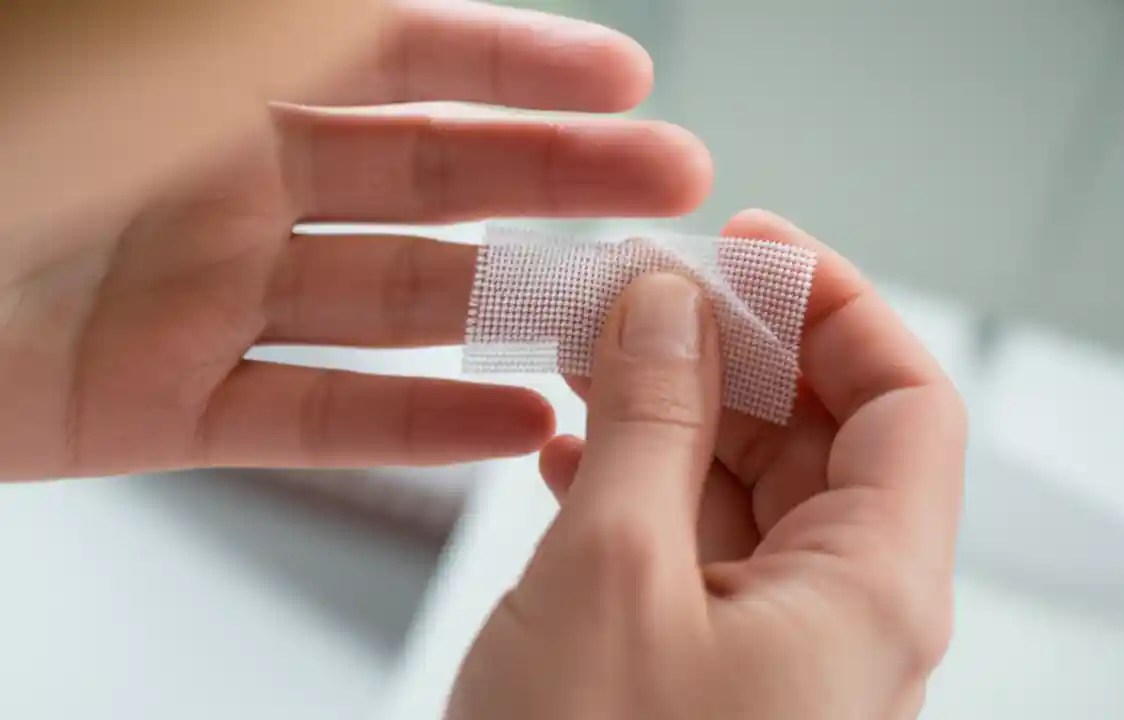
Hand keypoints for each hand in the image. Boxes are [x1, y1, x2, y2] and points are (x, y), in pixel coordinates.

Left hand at [0, 2, 711, 480]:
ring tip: (624, 326)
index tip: (631, 81)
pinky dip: (418, 427)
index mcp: (211, 62)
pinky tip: (512, 423)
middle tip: (675, 193)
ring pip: (391, 299)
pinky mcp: (156, 406)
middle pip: (428, 171)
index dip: (527, 61)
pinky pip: (314, 416)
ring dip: (513, 311)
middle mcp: (213, 167)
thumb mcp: (157, 36)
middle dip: (563, 180)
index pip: (405, 47)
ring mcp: (193, 290)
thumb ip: (302, 12)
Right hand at [448, 210, 966, 718]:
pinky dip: (640, 493)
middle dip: (727, 349)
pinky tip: (570, 460)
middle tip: (633, 293)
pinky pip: (698, 554)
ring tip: (583, 356)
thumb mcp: (611, 575)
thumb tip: (669, 308)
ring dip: (669, 414)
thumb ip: (649, 423)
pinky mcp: (712, 682)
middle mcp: (847, 623)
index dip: (832, 304)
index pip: (907, 399)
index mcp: (872, 593)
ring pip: (749, 493)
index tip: (747, 244)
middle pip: (823, 438)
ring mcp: (780, 656)